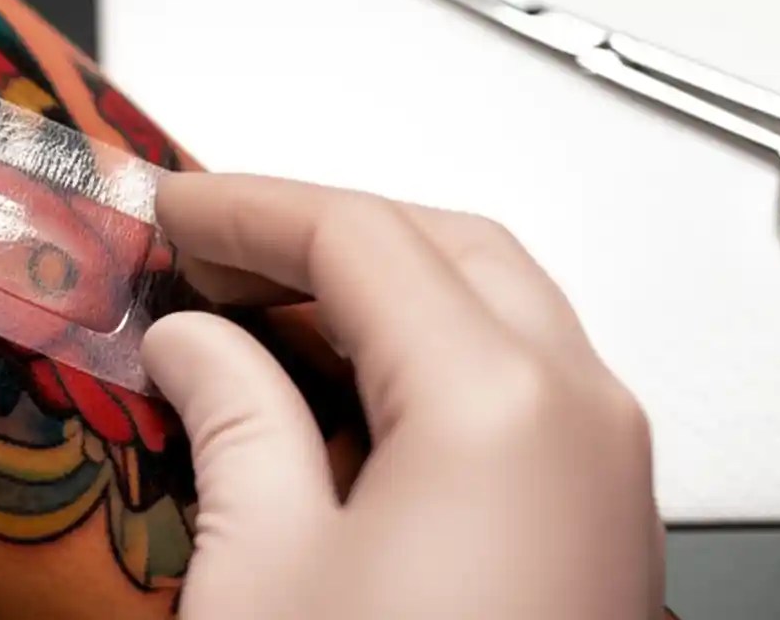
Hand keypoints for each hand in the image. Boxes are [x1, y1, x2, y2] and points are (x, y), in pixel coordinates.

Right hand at [144, 173, 663, 618]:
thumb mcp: (262, 570)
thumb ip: (232, 423)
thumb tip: (193, 344)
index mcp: (496, 408)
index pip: (360, 236)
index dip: (246, 208)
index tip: (176, 210)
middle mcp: (580, 421)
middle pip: (445, 247)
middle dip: (319, 232)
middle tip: (215, 251)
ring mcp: (604, 473)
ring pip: (491, 311)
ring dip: (374, 291)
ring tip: (262, 315)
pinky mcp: (597, 526)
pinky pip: (514, 391)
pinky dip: (422, 360)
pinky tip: (342, 395)